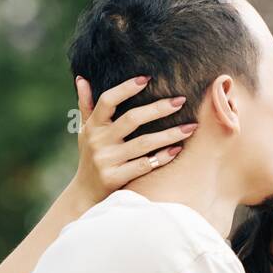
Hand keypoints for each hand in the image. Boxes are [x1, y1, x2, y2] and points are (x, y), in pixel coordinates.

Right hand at [69, 75, 195, 204]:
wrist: (85, 194)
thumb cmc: (90, 157)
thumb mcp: (84, 132)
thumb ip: (86, 106)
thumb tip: (81, 79)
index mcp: (93, 126)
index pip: (108, 101)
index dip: (126, 88)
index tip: (146, 78)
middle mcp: (99, 141)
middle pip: (131, 119)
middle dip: (158, 109)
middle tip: (181, 100)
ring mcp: (108, 160)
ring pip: (143, 143)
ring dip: (169, 134)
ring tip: (190, 127)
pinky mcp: (116, 178)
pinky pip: (144, 165)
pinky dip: (162, 157)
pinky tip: (178, 149)